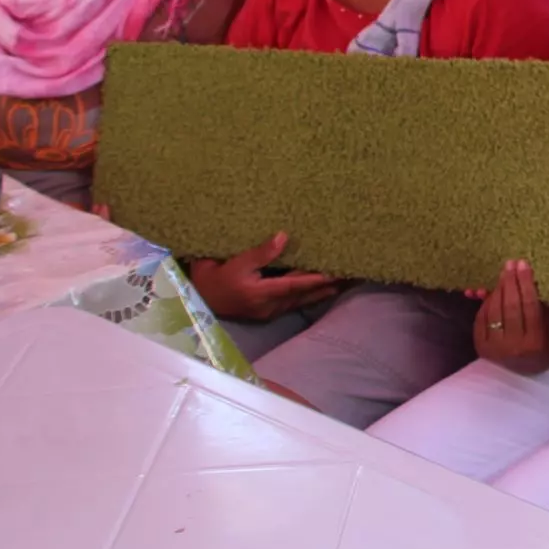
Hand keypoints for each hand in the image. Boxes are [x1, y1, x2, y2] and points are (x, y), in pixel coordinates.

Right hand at [186, 231, 341, 323]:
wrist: (198, 299)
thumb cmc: (213, 277)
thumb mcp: (235, 262)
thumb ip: (260, 252)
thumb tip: (284, 237)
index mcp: (260, 294)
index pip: (294, 286)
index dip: (315, 279)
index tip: (335, 274)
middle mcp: (269, 306)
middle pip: (303, 296)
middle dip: (327, 287)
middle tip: (351, 278)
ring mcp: (268, 311)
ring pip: (301, 301)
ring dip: (322, 292)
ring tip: (343, 284)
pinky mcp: (267, 311)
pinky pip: (294, 303)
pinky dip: (309, 296)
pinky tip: (320, 291)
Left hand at [469, 258, 548, 369]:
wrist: (527, 370)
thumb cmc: (544, 343)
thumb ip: (545, 305)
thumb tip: (536, 276)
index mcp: (536, 342)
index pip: (530, 306)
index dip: (526, 283)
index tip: (523, 264)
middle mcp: (514, 347)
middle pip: (510, 306)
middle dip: (510, 282)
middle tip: (510, 264)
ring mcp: (495, 348)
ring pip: (494, 311)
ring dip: (497, 289)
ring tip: (503, 274)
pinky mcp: (481, 347)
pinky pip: (482, 319)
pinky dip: (486, 303)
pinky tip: (493, 292)